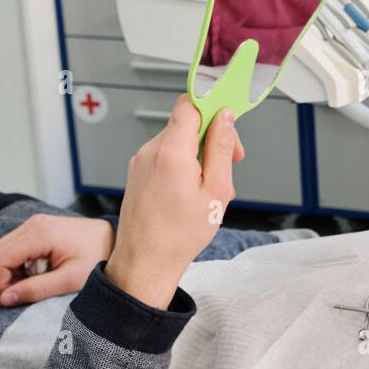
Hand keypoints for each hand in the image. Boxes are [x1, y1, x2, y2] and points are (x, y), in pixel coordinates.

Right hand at [0, 214, 114, 306]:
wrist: (113, 239)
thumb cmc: (97, 258)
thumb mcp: (70, 279)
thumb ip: (37, 289)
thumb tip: (5, 298)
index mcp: (40, 234)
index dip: (0, 283)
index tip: (17, 297)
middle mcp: (32, 224)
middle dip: (1, 278)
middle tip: (24, 291)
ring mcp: (32, 224)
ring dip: (7, 272)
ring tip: (32, 282)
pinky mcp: (35, 228)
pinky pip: (10, 248)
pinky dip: (15, 264)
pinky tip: (35, 272)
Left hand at [105, 96, 243, 308]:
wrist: (144, 264)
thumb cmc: (178, 236)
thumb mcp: (216, 191)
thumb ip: (221, 149)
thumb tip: (224, 118)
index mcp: (170, 153)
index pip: (190, 104)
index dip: (213, 106)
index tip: (229, 118)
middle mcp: (150, 151)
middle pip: (187, 122)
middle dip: (212, 136)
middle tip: (230, 161)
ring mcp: (140, 161)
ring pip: (177, 139)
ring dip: (198, 152)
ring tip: (207, 185)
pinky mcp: (137, 172)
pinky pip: (165, 154)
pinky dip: (182, 163)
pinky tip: (191, 190)